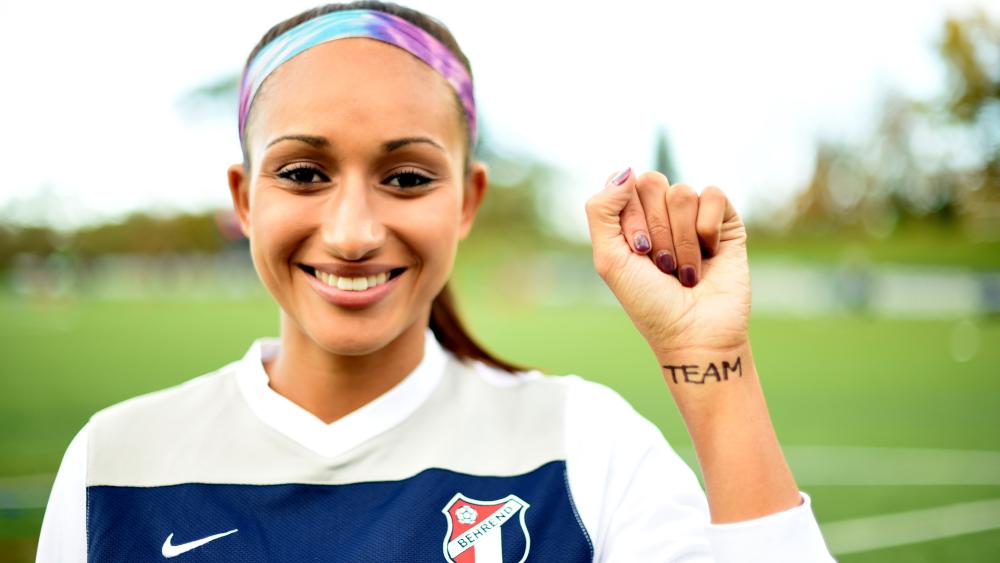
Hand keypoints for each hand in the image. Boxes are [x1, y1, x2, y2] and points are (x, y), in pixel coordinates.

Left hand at [584, 168, 749, 360]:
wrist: (694, 333)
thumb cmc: (648, 302)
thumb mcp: (609, 258)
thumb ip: (601, 210)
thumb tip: (627, 169)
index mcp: (630, 218)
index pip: (624, 184)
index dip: (632, 218)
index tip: (639, 253)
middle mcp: (661, 212)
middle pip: (653, 182)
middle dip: (656, 229)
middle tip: (662, 265)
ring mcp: (693, 215)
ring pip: (682, 193)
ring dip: (682, 240)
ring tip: (685, 270)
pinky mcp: (726, 221)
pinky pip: (713, 195)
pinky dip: (708, 229)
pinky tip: (710, 254)